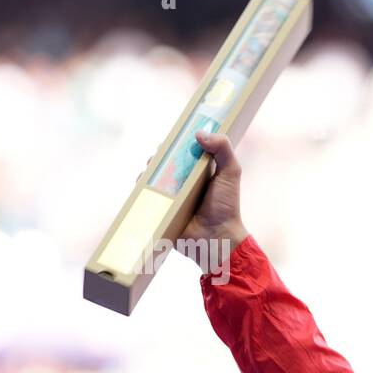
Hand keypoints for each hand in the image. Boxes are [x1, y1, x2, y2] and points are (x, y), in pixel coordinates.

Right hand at [139, 131, 247, 270]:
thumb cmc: (226, 206)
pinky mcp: (162, 210)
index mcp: (198, 172)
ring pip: (152, 179)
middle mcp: (183, 183)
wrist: (217, 238)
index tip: (170, 140)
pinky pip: (146, 198)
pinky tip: (142, 185)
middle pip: (163, 164)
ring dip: (147, 172)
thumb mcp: (231, 173)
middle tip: (158, 159)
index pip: (182, 152)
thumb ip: (223, 149)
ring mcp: (171, 197)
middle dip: (157, 158)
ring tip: (150, 172)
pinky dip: (141, 191)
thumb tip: (199, 133)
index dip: (174, 144)